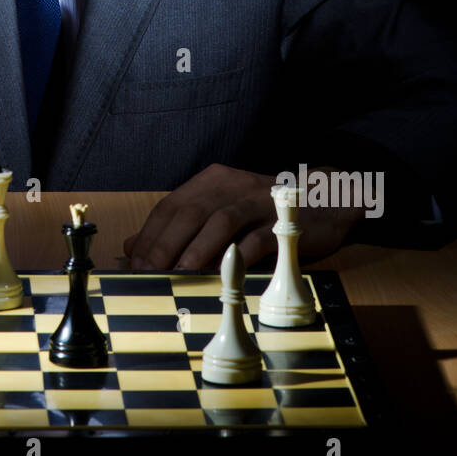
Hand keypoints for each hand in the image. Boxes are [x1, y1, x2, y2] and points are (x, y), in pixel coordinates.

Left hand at [123, 163, 365, 269]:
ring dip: (196, 250)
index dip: (150, 234)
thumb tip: (132, 247)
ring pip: (220, 222)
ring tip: (177, 274)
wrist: (324, 200)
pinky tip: (220, 273)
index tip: (133, 263)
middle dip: (165, 243)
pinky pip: (256, 238)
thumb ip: (179, 226)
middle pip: (190, 211)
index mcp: (213, 180)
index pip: (171, 206)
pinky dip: (236, 256)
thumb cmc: (263, 211)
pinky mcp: (283, 221)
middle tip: (148, 272)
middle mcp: (233, 185)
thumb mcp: (220, 209)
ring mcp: (259, 201)